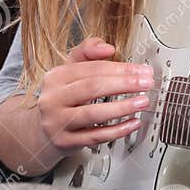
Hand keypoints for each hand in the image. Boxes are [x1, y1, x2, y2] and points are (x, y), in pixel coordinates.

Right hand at [36, 37, 152, 158]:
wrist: (43, 130)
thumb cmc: (63, 97)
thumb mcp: (69, 70)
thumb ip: (87, 52)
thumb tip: (107, 47)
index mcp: (55, 77)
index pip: (91, 68)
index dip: (119, 68)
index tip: (141, 70)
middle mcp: (53, 99)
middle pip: (92, 88)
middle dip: (124, 84)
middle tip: (146, 83)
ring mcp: (57, 122)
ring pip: (94, 114)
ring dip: (122, 107)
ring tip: (142, 102)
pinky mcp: (65, 142)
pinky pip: (95, 136)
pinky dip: (117, 130)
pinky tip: (133, 123)